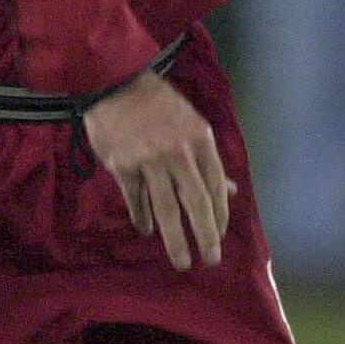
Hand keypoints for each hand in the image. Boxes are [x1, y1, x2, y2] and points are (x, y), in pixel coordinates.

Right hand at [82, 68, 235, 270]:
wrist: (114, 81)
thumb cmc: (157, 102)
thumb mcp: (190, 123)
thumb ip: (207, 159)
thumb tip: (230, 191)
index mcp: (200, 139)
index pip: (216, 186)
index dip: (220, 215)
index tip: (219, 235)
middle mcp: (178, 152)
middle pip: (195, 203)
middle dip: (205, 236)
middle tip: (210, 260)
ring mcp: (148, 160)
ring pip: (165, 209)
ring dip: (174, 239)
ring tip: (181, 261)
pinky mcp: (122, 166)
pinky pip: (136, 199)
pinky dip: (141, 217)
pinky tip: (145, 229)